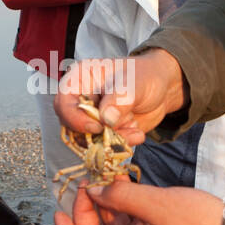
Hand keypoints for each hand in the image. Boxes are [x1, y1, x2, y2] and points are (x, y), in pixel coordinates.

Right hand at [53, 49, 185, 147]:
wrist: (162, 88)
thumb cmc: (145, 76)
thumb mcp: (135, 82)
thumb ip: (120, 97)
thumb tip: (105, 118)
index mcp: (80, 80)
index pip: (63, 104)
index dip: (75, 119)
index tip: (97, 127)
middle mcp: (81, 102)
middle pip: (72, 128)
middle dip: (97, 135)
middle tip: (121, 129)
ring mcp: (91, 120)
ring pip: (88, 142)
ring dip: (112, 142)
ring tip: (134, 130)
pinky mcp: (103, 134)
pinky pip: (104, 148)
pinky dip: (121, 146)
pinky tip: (137, 133)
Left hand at [55, 180, 223, 224]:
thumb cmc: (196, 223)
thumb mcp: (155, 204)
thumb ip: (121, 196)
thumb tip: (94, 189)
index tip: (58, 213)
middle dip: (85, 209)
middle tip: (88, 182)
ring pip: (110, 223)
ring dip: (104, 199)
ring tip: (105, 173)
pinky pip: (128, 216)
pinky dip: (121, 198)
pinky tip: (122, 178)